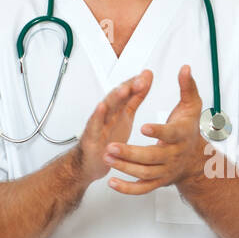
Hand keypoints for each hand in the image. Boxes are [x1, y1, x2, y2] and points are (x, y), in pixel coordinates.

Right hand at [73, 69, 152, 185]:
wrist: (91, 162)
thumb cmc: (109, 138)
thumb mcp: (126, 115)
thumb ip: (136, 97)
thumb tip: (145, 78)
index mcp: (118, 109)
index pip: (127, 92)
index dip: (137, 84)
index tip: (147, 75)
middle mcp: (108, 114)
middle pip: (118, 97)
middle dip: (128, 87)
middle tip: (139, 81)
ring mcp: (99, 124)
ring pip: (106, 108)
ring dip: (114, 98)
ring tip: (123, 90)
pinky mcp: (91, 137)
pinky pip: (94, 126)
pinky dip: (97, 116)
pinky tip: (101, 108)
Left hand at [104, 65, 209, 194]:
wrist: (195, 160)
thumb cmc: (189, 129)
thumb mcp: (192, 106)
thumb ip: (187, 87)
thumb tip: (185, 68)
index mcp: (180, 136)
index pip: (170, 135)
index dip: (158, 132)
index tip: (142, 127)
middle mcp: (173, 156)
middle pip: (152, 158)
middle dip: (130, 153)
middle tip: (110, 147)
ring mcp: (165, 171)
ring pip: (144, 173)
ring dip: (124, 168)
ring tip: (106, 157)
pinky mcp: (157, 182)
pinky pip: (142, 188)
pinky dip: (127, 188)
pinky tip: (111, 182)